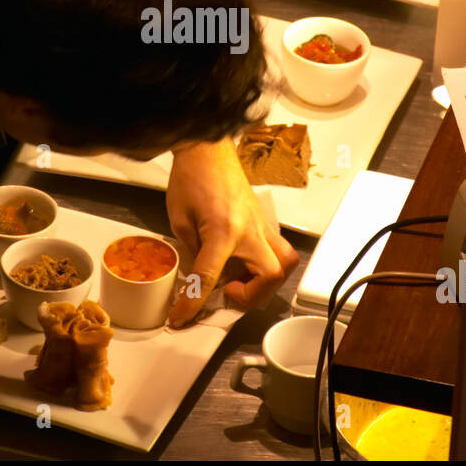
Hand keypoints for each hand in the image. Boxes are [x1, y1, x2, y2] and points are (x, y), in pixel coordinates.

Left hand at [165, 139, 298, 326]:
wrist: (207, 147)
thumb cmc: (191, 177)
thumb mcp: (180, 220)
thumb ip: (193, 252)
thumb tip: (199, 277)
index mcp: (223, 230)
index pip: (209, 277)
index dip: (193, 302)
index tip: (181, 317)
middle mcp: (250, 229)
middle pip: (270, 275)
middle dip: (251, 296)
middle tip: (229, 294)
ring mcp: (261, 223)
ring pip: (285, 263)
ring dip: (266, 281)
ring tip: (243, 281)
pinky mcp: (264, 219)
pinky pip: (277, 248)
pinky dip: (265, 263)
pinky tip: (243, 262)